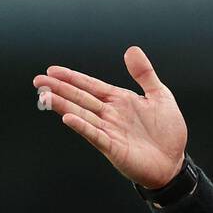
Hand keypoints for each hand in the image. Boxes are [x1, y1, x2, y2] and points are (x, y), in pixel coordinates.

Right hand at [33, 46, 186, 188]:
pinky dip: (82, 127)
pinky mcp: (114, 148)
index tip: (52, 70)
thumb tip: (131, 49)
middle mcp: (110, 115)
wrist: (175, 163)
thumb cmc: (168, 132)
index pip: (90, 86)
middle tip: (38, 81)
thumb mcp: (160, 96)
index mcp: (119, 100)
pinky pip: (96, 135)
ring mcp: (110, 131)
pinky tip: (68, 118)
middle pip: (81, 98)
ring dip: (64, 106)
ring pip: (82, 115)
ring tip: (45, 97)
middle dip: (60, 89)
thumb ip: (145, 74)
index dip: (72, 77)